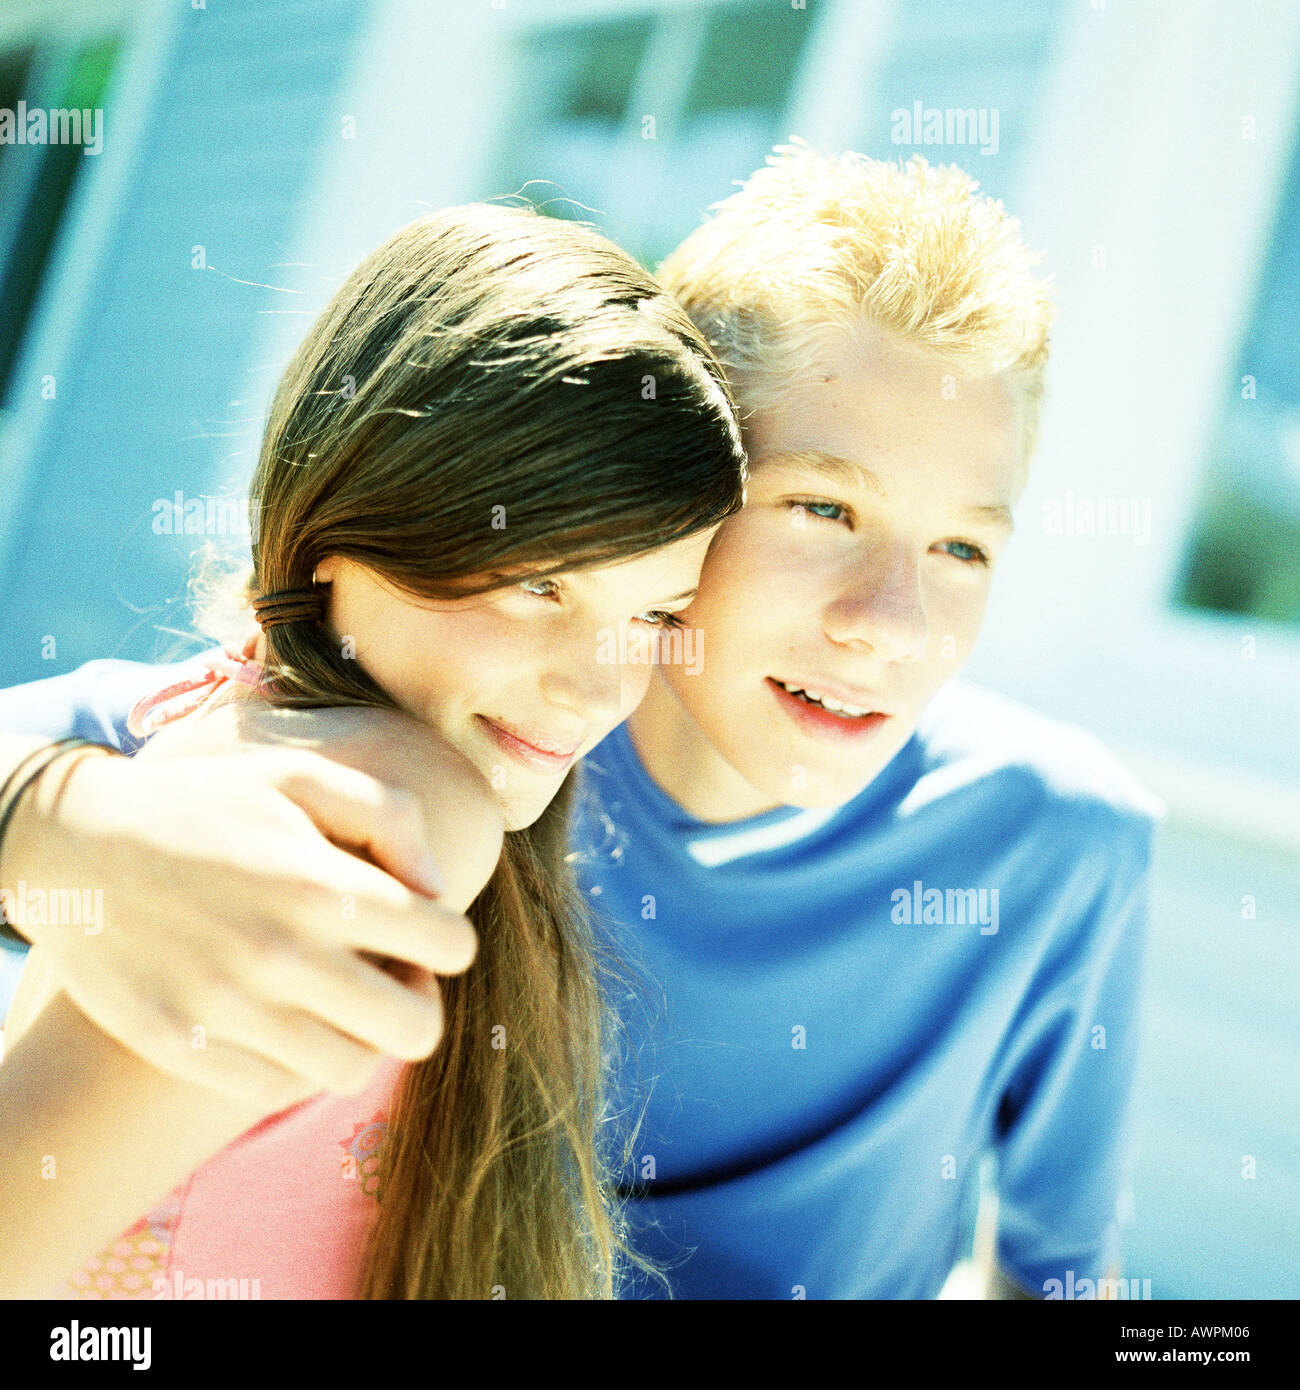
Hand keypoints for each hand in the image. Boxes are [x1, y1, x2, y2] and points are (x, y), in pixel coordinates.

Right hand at [4, 695, 489, 1107]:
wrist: (73, 842)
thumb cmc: (204, 803)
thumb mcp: (300, 776)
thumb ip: (390, 816)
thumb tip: (438, 888)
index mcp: (320, 885)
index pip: (451, 945)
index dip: (446, 937)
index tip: (415, 926)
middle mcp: (279, 958)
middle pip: (416, 1029)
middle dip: (419, 998)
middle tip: (387, 970)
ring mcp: (227, 1013)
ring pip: (353, 1071)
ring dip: (362, 1037)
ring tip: (336, 995)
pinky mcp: (183, 1049)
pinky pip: (281, 1088)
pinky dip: (298, 1061)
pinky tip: (284, 1015)